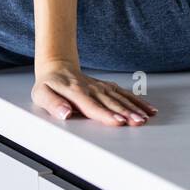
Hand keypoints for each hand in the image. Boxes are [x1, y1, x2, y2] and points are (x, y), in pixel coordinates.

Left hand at [32, 60, 157, 126]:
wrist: (56, 67)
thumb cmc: (48, 85)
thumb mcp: (41, 95)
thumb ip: (53, 104)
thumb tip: (64, 113)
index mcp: (75, 92)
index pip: (92, 106)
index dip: (106, 114)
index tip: (118, 121)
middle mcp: (91, 89)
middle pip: (110, 102)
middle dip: (126, 113)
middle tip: (138, 122)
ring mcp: (100, 87)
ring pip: (120, 97)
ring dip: (134, 108)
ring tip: (145, 118)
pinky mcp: (107, 87)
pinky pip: (124, 93)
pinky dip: (137, 101)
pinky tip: (148, 109)